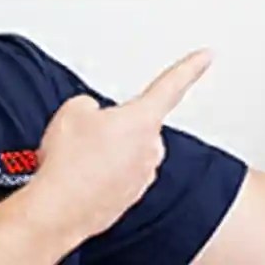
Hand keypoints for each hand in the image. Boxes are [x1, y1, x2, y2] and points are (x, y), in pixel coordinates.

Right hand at [32, 50, 212, 240]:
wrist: (57, 209)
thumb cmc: (69, 163)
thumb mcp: (73, 110)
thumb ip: (91, 105)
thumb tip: (92, 117)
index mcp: (143, 120)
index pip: (171, 85)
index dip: (190, 67)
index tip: (207, 56)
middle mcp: (150, 149)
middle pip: (136, 125)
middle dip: (114, 127)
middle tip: (85, 135)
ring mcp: (141, 177)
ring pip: (124, 153)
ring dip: (104, 153)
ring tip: (77, 160)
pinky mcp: (128, 199)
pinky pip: (115, 177)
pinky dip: (99, 175)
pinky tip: (79, 177)